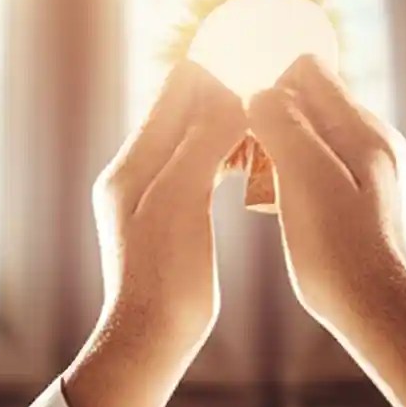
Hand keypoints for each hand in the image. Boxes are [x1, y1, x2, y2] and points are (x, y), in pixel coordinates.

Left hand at [64, 60, 244, 406]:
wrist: (150, 338)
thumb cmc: (166, 277)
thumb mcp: (183, 200)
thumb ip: (201, 142)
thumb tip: (228, 92)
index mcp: (134, 162)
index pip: (177, 90)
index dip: (218, 74)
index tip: (260, 68)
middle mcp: (135, 170)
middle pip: (184, 109)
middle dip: (225, 96)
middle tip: (271, 95)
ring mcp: (150, 193)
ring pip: (193, 137)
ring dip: (227, 126)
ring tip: (266, 126)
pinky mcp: (168, 216)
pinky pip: (198, 165)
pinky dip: (224, 155)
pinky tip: (250, 162)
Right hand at [248, 55, 405, 406]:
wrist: (379, 313)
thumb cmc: (339, 253)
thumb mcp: (303, 181)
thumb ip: (282, 125)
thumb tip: (260, 92)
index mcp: (364, 130)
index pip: (309, 69)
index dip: (271, 88)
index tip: (247, 123)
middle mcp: (378, 140)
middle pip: (313, 99)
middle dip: (276, 118)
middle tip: (255, 161)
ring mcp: (379, 167)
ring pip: (318, 132)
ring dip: (286, 148)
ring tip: (270, 188)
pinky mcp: (372, 194)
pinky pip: (328, 161)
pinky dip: (301, 172)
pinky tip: (291, 205)